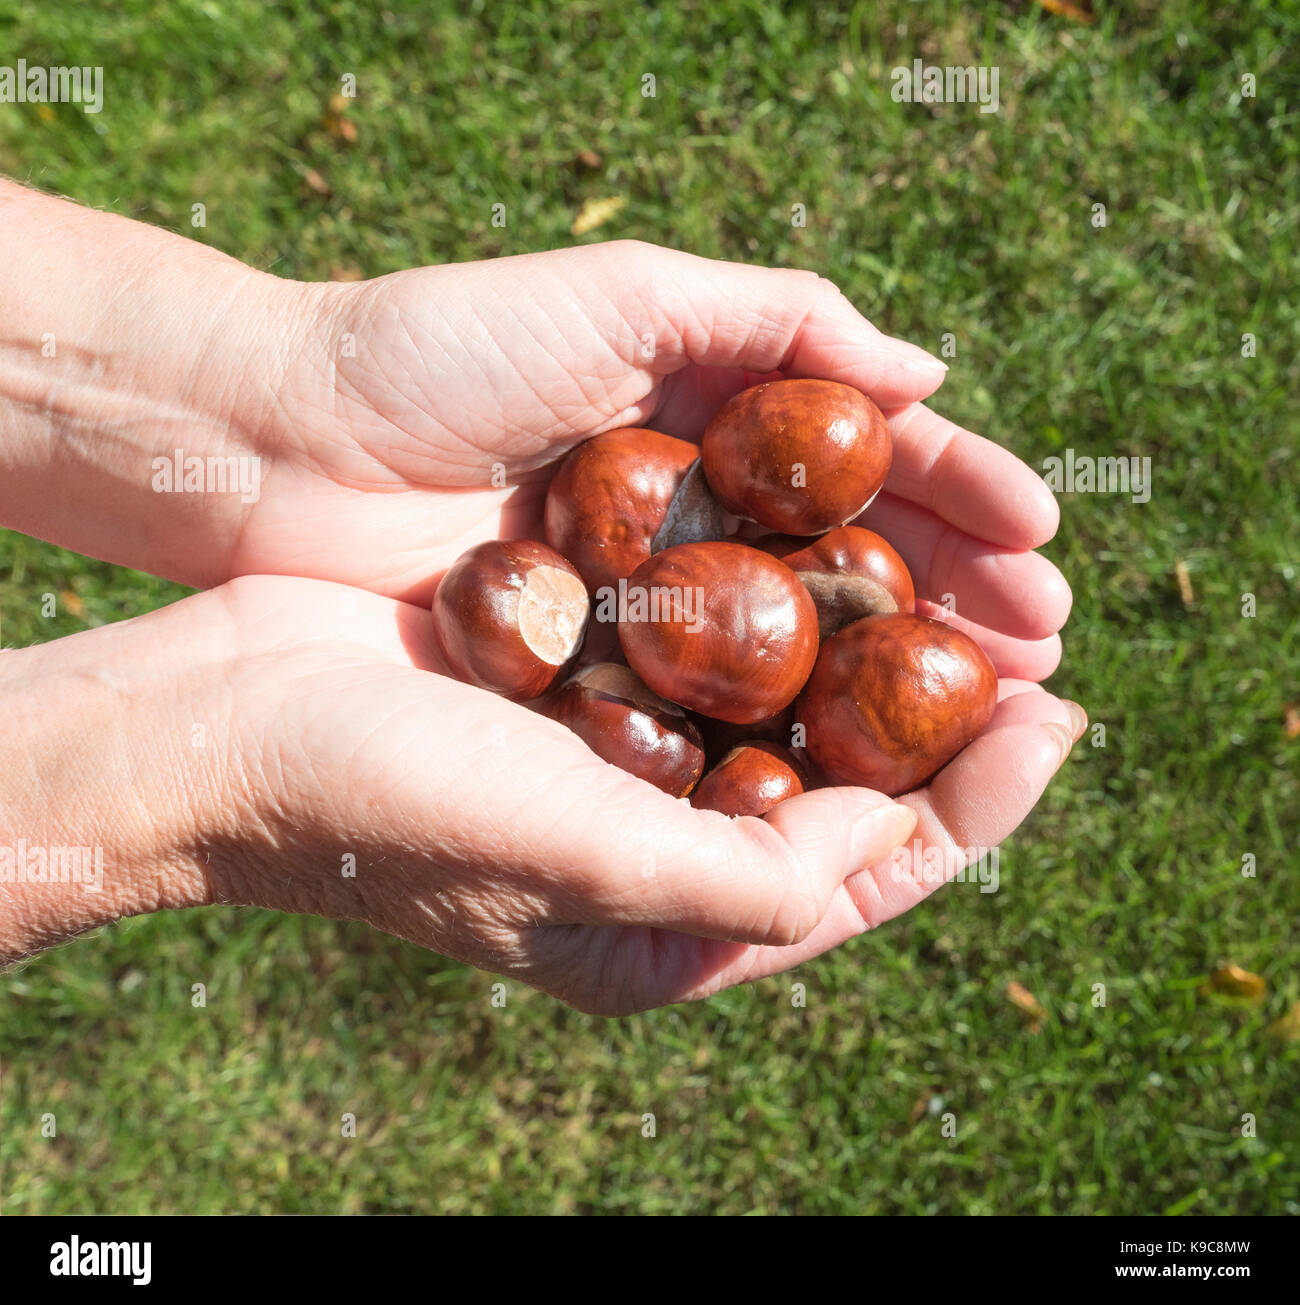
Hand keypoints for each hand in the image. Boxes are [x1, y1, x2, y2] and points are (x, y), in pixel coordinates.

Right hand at [0, 575, 1082, 1013]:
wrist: (232, 720)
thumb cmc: (392, 813)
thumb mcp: (585, 871)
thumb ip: (747, 882)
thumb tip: (878, 840)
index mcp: (679, 922)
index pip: (871, 873)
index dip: (976, 803)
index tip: (1055, 715)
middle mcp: (669, 838)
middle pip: (851, 777)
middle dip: (947, 706)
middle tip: (1037, 623)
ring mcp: (631, 746)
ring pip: (795, 690)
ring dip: (877, 631)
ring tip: (960, 563)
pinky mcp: (593, 664)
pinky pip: (719, 625)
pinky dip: (781, 582)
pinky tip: (829, 526)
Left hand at [1, 193, 1068, 688]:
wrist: (283, 448)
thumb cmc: (438, 354)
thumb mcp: (621, 294)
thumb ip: (775, 318)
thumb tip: (929, 365)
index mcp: (712, 428)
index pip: (869, 465)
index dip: (962, 497)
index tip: (1044, 538)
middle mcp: (694, 524)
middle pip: (853, 564)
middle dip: (957, 596)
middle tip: (1048, 639)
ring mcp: (646, 609)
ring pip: (799, 646)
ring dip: (898, 674)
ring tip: (995, 701)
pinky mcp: (592, 678)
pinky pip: (710, 707)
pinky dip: (788, 726)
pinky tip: (863, 751)